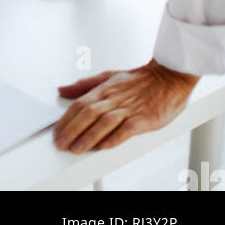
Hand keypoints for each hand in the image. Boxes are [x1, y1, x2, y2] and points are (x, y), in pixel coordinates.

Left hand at [54, 60, 198, 151]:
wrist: (168, 78)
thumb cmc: (138, 80)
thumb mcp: (108, 77)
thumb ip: (84, 86)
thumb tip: (62, 90)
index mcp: (104, 89)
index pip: (80, 104)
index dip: (66, 119)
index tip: (56, 133)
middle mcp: (114, 98)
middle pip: (88, 113)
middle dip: (72, 130)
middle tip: (61, 143)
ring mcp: (129, 108)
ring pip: (105, 122)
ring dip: (89, 136)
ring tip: (77, 148)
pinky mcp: (144, 119)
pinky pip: (128, 129)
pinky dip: (115, 137)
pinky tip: (105, 145)